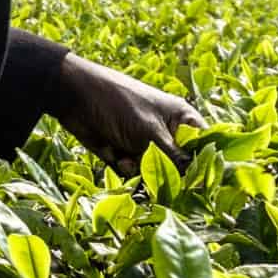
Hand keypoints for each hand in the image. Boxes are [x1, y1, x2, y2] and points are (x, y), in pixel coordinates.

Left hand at [48, 52, 205, 176]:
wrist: (71, 96)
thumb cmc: (117, 103)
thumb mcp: (150, 131)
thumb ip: (174, 157)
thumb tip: (197, 180)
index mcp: (180, 118)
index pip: (204, 144)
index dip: (206, 163)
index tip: (203, 181)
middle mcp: (165, 132)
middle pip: (179, 164)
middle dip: (169, 173)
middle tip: (157, 171)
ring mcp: (143, 142)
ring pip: (155, 171)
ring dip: (143, 170)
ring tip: (129, 157)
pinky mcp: (123, 152)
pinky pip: (133, 171)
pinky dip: (125, 167)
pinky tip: (115, 155)